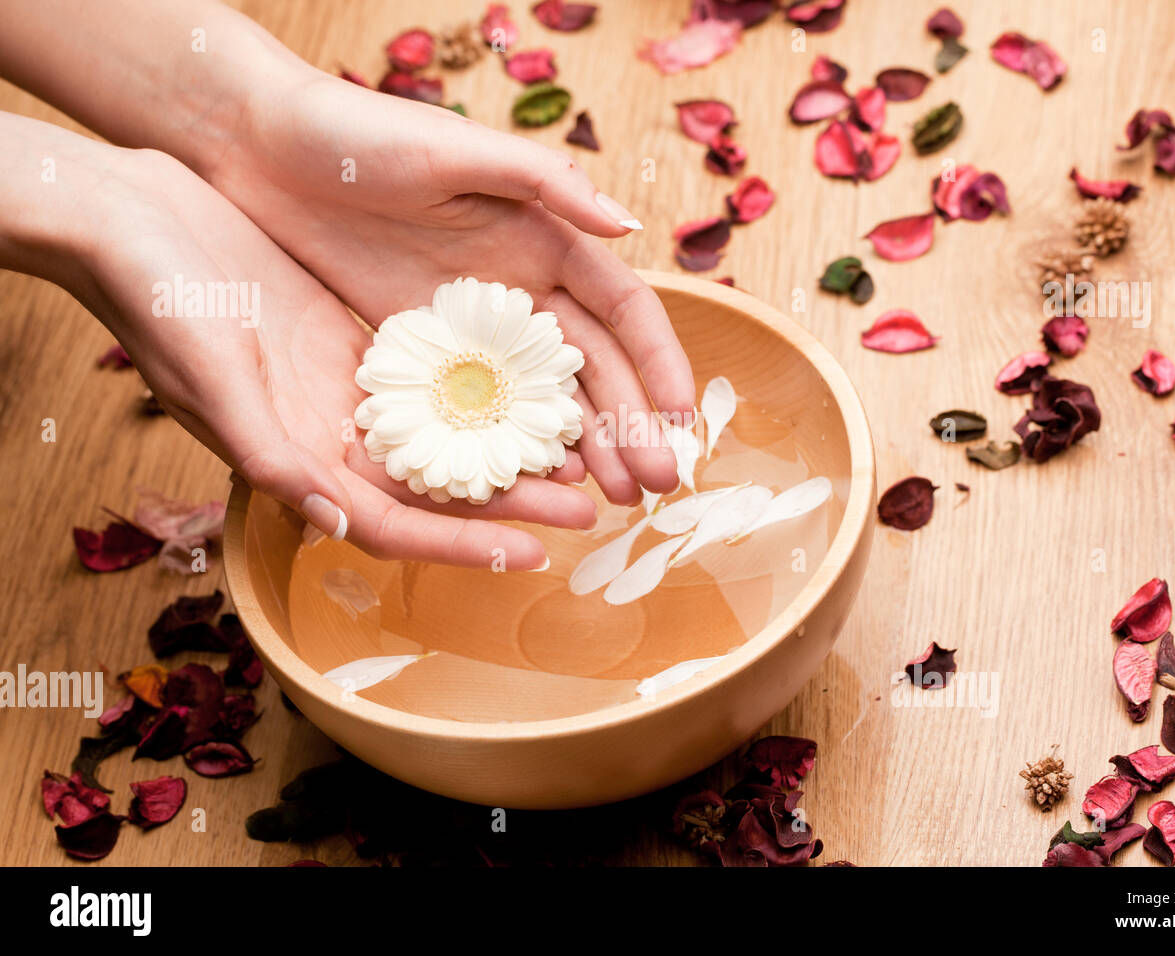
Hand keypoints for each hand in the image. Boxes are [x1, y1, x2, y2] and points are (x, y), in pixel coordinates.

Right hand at [68, 143, 596, 567]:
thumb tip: (334, 524)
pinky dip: (484, 388)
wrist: (136, 220)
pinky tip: (537, 385)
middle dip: (510, 502)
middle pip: (437, 488)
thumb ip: (271, 457)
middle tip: (588, 507)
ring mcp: (350, 391)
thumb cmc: (159, 301)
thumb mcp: (214, 378)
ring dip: (509, 449)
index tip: (533, 553)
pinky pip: (438, 376)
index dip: (461, 545)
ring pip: (447, 436)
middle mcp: (332, 438)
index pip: (396, 525)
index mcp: (299, 463)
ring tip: (581, 457)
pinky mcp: (361, 341)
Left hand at [206, 69, 693, 505]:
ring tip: (616, 498)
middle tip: (654, 486)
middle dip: (632, 424)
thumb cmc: (364, 134)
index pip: (623, 310)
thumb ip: (544, 182)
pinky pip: (482, 410)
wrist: (265, 153)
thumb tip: (629, 226)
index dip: (659, 363)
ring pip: (546, 399)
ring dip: (586, 447)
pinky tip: (541, 483)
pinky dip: (516, 446)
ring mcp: (475, 328)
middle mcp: (522, 289)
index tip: (682, 418)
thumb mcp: (457, 150)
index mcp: (545, 238)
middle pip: (595, 367)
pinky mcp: (425, 353)